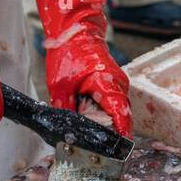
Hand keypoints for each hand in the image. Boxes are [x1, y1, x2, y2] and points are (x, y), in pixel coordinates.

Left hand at [30, 0, 131, 135]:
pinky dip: (102, 112)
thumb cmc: (69, 52)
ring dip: (104, 122)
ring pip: (115, 111)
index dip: (121, 135)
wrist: (74, 30)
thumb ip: (65, 109)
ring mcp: (117, 84)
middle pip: (119, 117)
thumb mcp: (60, 85)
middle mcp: (118, 85)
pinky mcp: (112, 84)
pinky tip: (88, 117)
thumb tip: (66, 129)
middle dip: (109, 132)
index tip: (120, 150)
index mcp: (108, 84)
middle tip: (96, 148)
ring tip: (90, 133)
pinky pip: (110, 103)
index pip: (121, 115)